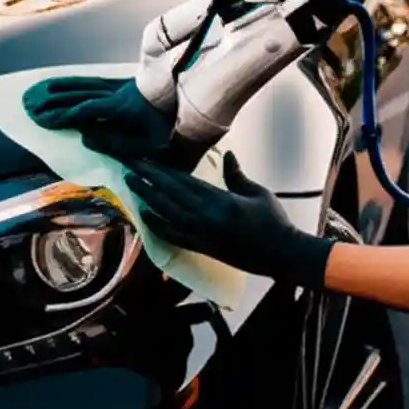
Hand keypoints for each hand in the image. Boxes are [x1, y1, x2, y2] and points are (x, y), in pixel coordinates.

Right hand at [23, 76, 177, 161]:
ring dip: (63, 87)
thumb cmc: (166, 127)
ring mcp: (119, 86)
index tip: (43, 120)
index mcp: (120, 108)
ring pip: (85, 85)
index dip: (64, 114)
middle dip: (55, 100)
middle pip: (80, 94)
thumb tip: (85, 136)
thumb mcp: (144, 143)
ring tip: (43, 90)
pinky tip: (69, 83)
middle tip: (32, 104)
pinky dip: (78, 81)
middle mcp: (115, 93)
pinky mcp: (124, 84)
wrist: (189, 99)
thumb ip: (113, 142)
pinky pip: (95, 80)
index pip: (85, 109)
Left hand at [122, 151, 333, 285]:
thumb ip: (237, 176)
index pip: (184, 181)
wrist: (280, 254)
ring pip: (167, 212)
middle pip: (170, 194)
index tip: (147, 158)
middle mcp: (206, 217)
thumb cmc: (273, 221)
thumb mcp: (257, 193)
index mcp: (220, 200)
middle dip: (148, 178)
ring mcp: (201, 234)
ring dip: (147, 197)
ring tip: (132, 184)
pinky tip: (144, 215)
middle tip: (129, 165)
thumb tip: (228, 154)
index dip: (162, 170)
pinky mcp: (201, 248)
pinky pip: (173, 235)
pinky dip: (157, 225)